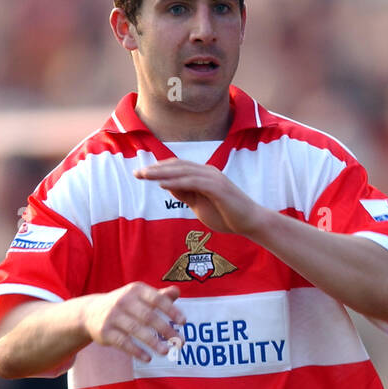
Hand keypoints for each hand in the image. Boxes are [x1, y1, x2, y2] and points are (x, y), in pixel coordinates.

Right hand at [83, 282, 182, 362]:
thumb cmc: (124, 304)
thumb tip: (177, 291)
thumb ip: (159, 296)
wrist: (90, 312)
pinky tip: (148, 358)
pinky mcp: (105, 331)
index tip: (183, 322)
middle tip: (181, 342)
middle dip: (166, 330)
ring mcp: (113, 316)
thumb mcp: (139, 297)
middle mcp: (123, 301)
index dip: (171, 310)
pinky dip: (136, 351)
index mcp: (136, 290)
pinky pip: (123, 342)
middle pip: (148, 316)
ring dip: (153, 342)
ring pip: (136, 330)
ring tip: (166, 352)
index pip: (156, 299)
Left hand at [134, 159, 264, 235]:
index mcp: (204, 175)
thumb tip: (168, 186)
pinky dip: (177, 182)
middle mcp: (208, 172)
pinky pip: (194, 182)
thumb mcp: (199, 205)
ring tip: (145, 176)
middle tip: (137, 173)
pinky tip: (163, 184)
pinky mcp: (218, 188)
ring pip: (183, 172)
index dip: (159, 169)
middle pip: (177, 166)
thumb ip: (185, 195)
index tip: (142, 174)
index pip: (178, 167)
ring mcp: (213, 178)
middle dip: (155, 169)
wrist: (251, 222)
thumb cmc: (227, 216)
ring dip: (162, 173)